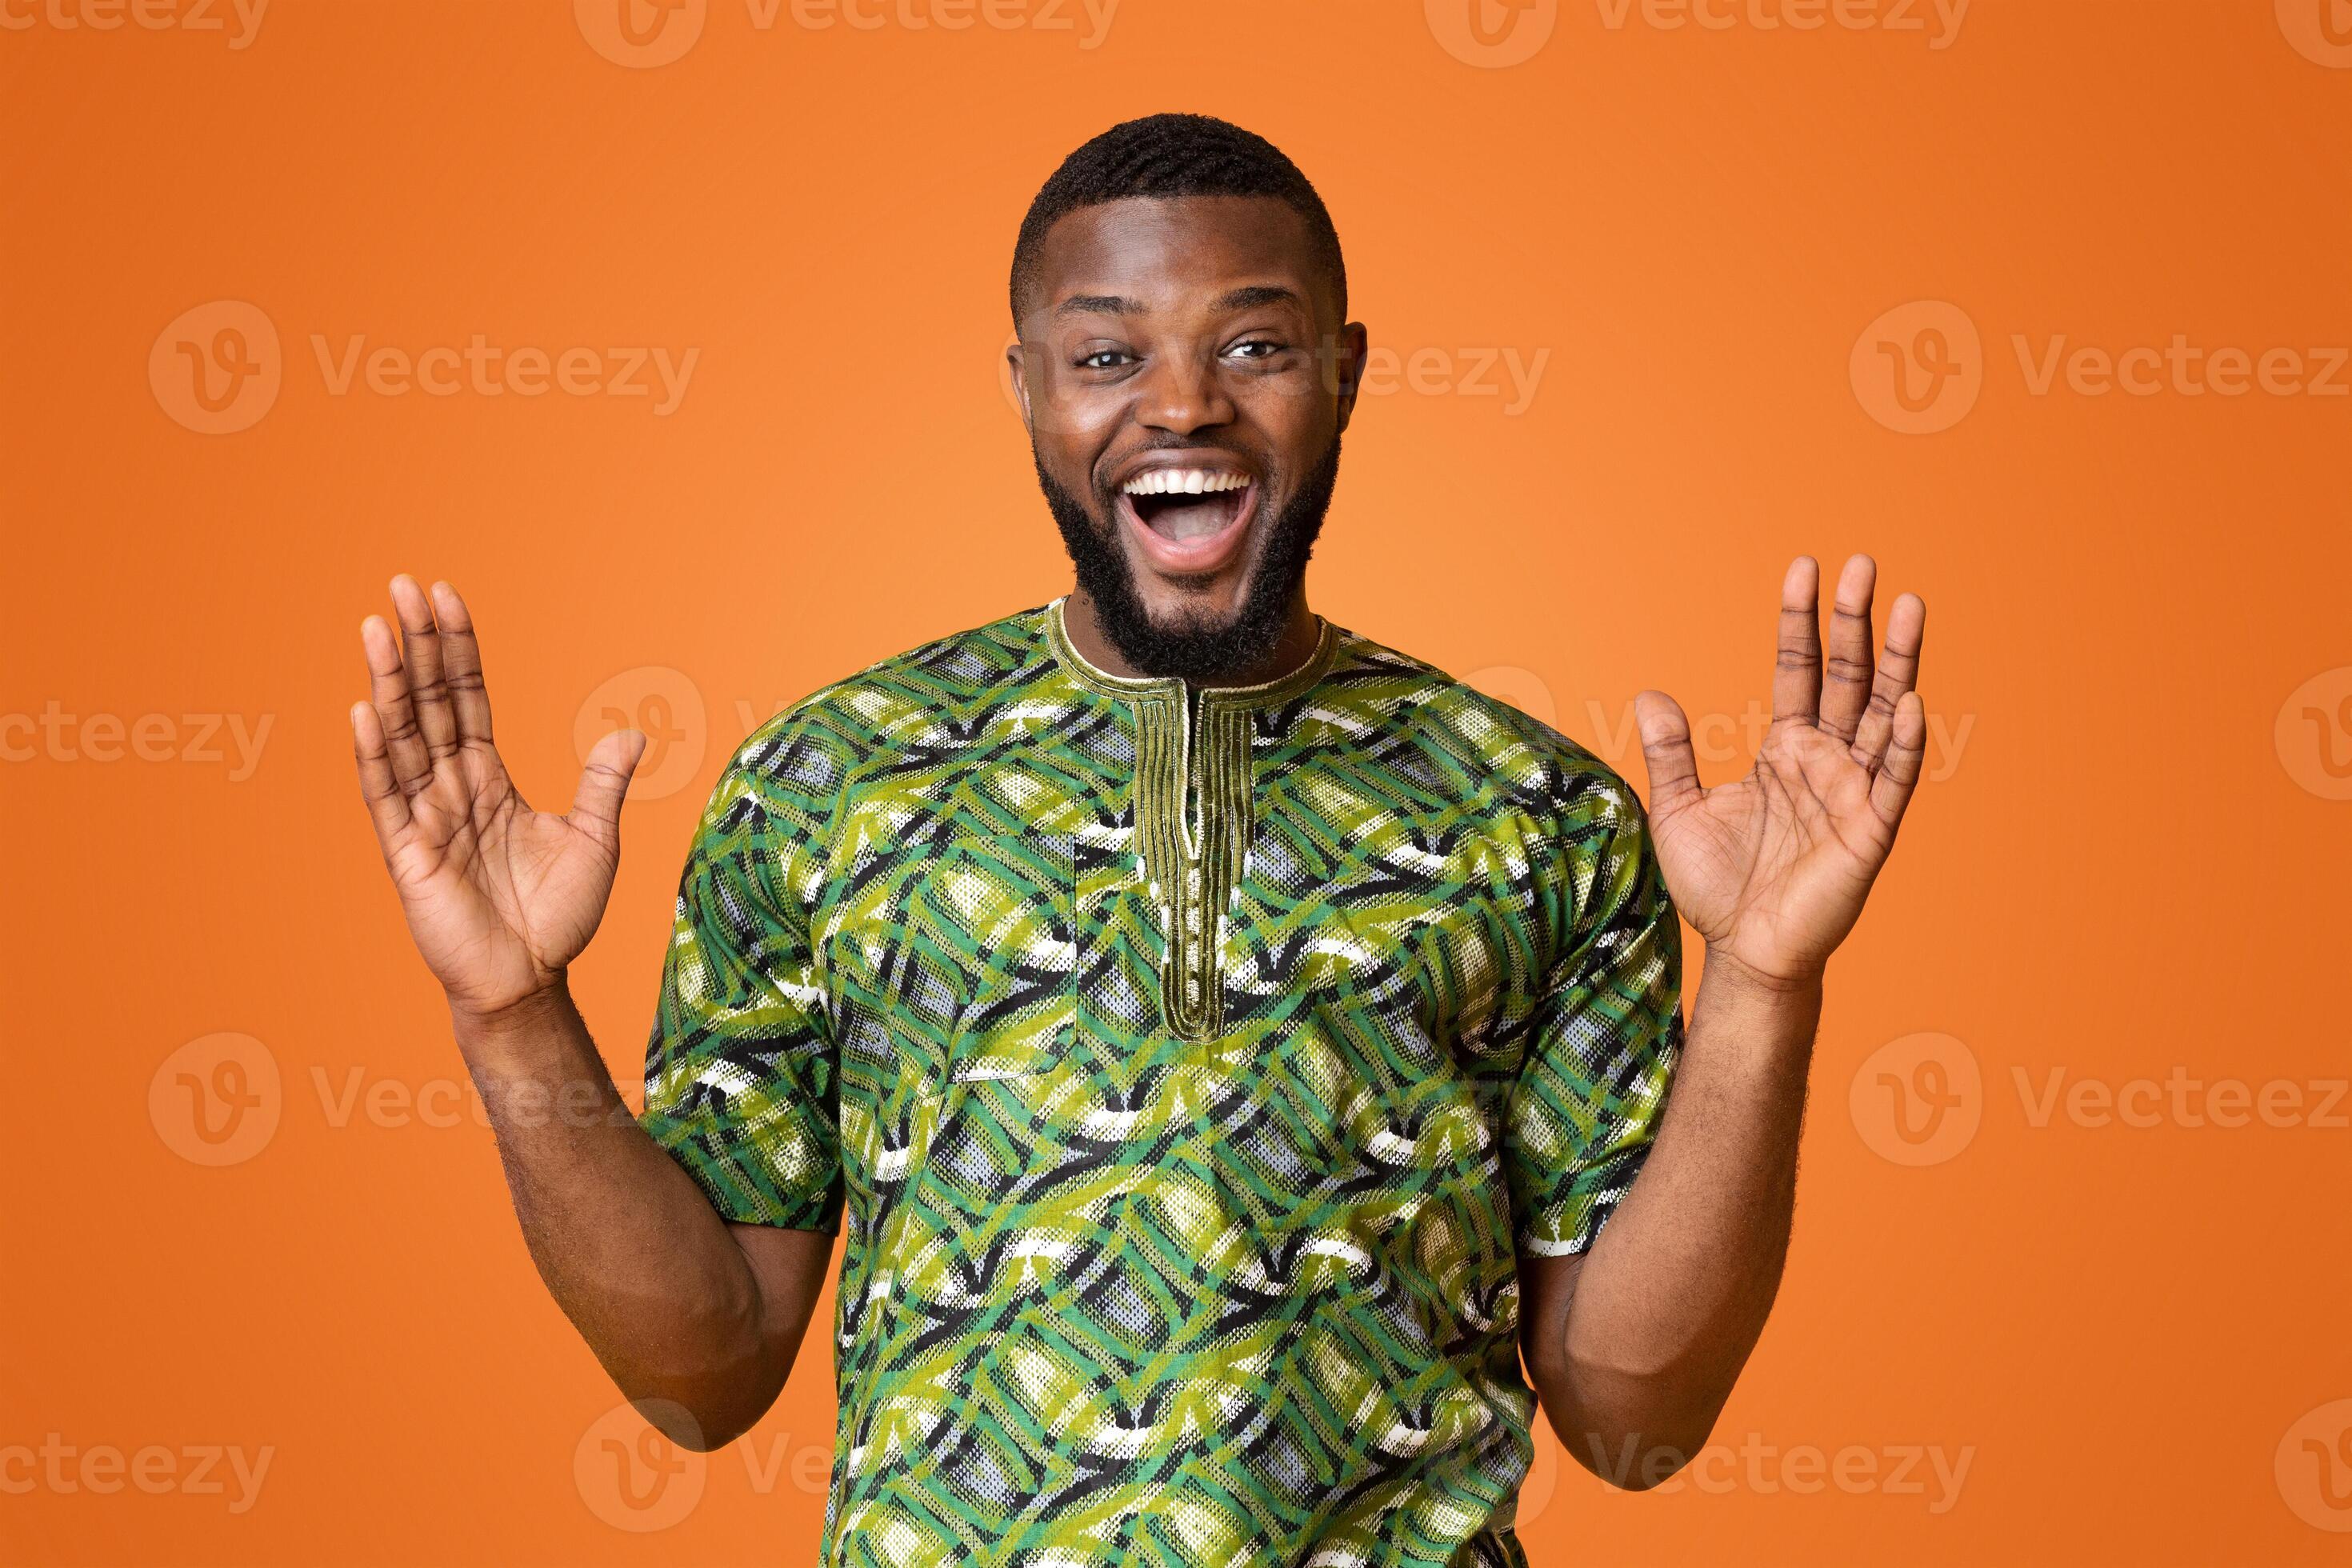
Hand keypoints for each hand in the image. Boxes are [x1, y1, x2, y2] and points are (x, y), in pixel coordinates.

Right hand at [349, 577, 647, 1021]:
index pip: (467, 700)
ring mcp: (425, 818)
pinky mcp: (408, 853)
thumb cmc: (558, 918)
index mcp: (489, 780)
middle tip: (401, 585)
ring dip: (388, 681)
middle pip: (430, 703)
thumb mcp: (595, 840)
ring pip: (403, 736)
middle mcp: (451, 789)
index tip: (446, 597)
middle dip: (418, 645)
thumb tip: (633, 731)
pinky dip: (375, 753)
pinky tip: (365, 709)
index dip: (458, 649)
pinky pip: (387, 795)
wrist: (533, 981)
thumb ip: (603, 783)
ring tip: (375, 627)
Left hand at [1633, 555, 1927, 990]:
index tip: (1803, 569)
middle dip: (1856, 623)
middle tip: (1864, 565)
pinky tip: (1912, 703)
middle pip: (1849, 678)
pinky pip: (1894, 781)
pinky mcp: (1871, 832)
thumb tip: (1650, 695)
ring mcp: (1854, 793)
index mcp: (1786, 750)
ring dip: (1899, 663)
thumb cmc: (1715, 887)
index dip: (1801, 623)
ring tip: (1908, 606)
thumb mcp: (1678, 810)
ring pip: (1884, 715)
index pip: (1798, 671)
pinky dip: (1907, 744)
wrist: (1741, 952)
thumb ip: (1670, 754)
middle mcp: (1827, 762)